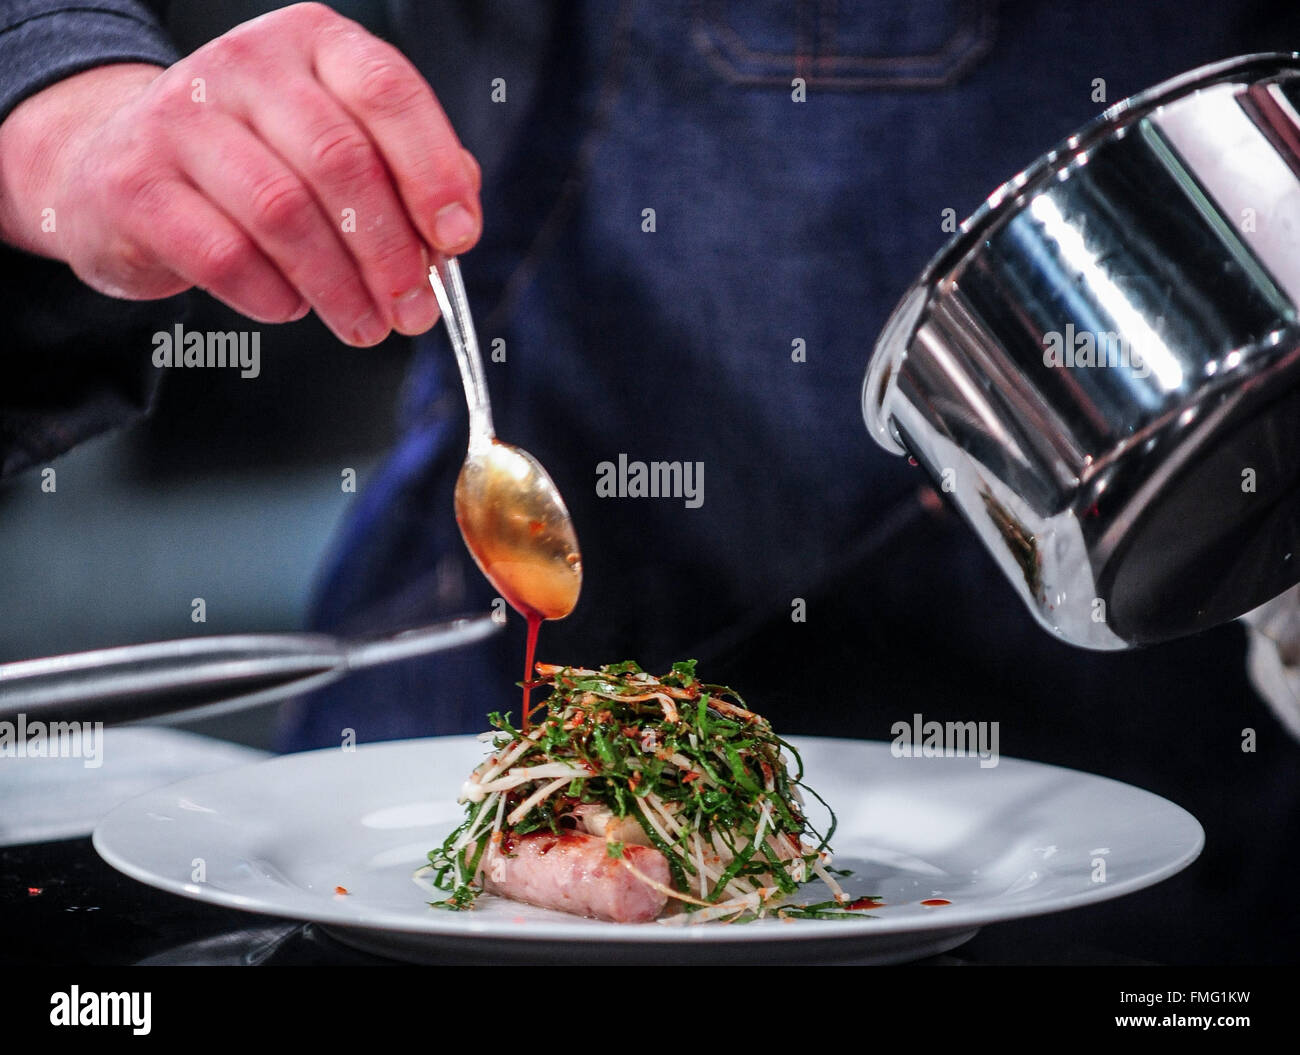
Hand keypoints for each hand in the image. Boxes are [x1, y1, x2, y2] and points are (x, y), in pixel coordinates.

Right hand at [0, 2, 481, 345]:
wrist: (122, 166)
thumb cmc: (256, 163)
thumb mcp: (336, 146)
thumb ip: (404, 174)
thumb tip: (455, 230)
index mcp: (311, 43)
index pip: (386, 91)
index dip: (432, 171)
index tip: (458, 238)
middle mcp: (244, 64)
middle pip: (339, 160)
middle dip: (390, 251)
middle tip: (414, 310)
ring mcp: (179, 118)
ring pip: (283, 212)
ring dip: (340, 287)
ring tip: (365, 326)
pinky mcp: (134, 184)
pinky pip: (225, 255)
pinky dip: (273, 296)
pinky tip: (291, 307)